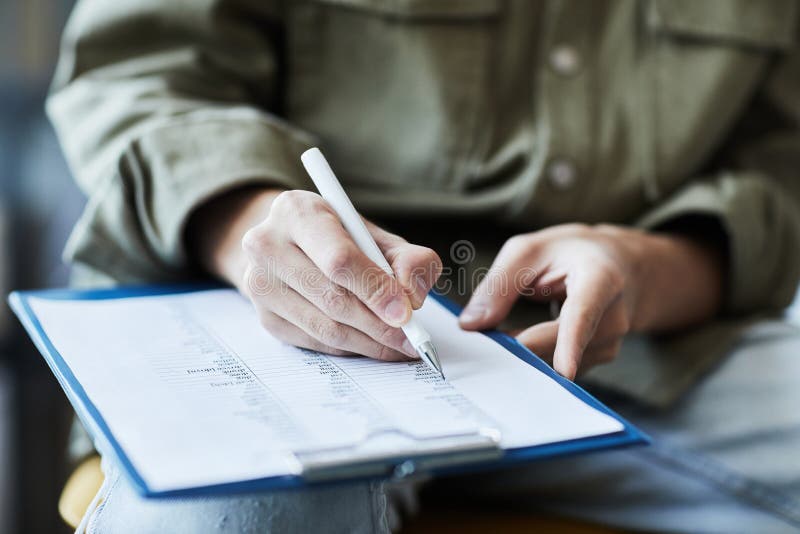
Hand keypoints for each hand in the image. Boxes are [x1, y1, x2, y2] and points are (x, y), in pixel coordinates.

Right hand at [188, 187, 441, 360]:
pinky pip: (317, 342)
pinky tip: (372, 343)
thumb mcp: (375, 235)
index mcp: (297, 212)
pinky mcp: (264, 317)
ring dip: (369, 343)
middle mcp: (267, 245)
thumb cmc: (337, 238)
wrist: (286, 244)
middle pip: (332, 299)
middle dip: (379, 325)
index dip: (375, 290)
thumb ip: (407, 258)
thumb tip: (413, 296)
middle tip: (411, 338)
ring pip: (325, 328)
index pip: (339, 259)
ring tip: (399, 345)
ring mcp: (260, 285)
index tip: (405, 313)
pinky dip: (351, 348)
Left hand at [458, 224, 722, 378]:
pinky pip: (560, 368)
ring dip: (525, 357)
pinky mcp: (598, 359)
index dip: (572, 342)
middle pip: (562, 345)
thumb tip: (471, 324)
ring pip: (557, 363)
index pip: (585, 313)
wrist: (624, 267)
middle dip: (521, 350)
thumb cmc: (572, 253)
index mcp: (601, 278)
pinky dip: (536, 361)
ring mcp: (610, 343)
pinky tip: (518, 350)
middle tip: (481, 349)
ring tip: (498, 342)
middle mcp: (613, 315)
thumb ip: (499, 284)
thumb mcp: (530, 251)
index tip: (563, 370)